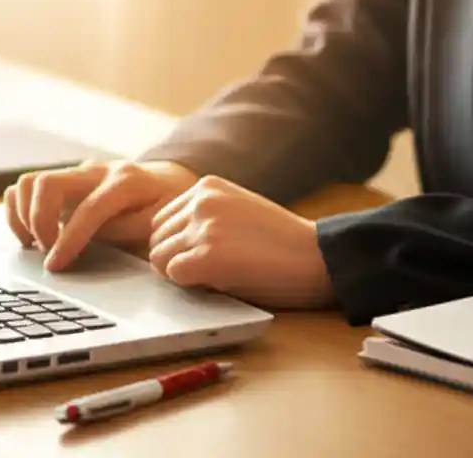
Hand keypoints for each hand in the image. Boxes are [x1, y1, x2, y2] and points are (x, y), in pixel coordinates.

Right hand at [4, 160, 198, 269]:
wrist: (167, 181)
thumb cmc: (165, 208)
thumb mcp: (161, 224)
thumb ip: (132, 233)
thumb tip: (99, 245)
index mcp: (125, 181)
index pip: (88, 208)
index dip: (68, 240)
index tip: (54, 266)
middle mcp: (95, 171)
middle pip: (48, 183)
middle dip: (39, 221)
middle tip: (46, 251)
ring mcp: (74, 173)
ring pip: (30, 182)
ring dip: (24, 216)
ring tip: (36, 244)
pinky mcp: (62, 181)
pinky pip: (25, 187)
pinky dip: (18, 211)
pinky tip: (31, 236)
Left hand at [147, 176, 333, 308]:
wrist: (317, 256)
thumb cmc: (281, 242)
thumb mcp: (237, 212)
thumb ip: (204, 217)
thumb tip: (165, 245)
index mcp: (207, 186)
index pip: (161, 218)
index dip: (175, 243)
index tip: (197, 255)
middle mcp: (201, 201)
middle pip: (155, 238)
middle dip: (173, 259)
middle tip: (205, 272)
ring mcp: (203, 227)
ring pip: (158, 257)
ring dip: (180, 273)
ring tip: (215, 276)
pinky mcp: (207, 256)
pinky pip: (174, 275)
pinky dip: (190, 285)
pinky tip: (218, 282)